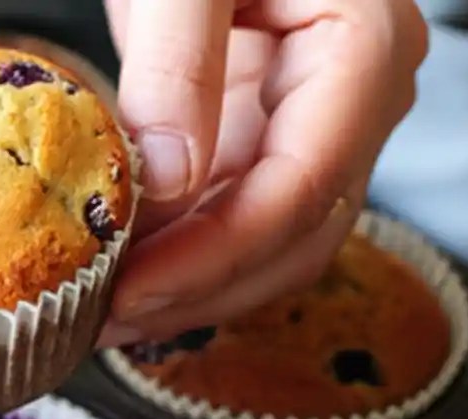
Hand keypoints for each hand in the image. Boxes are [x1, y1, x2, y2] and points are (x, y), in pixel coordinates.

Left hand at [99, 0, 427, 345]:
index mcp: (365, 48)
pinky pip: (238, 209)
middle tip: (103, 322)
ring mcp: (318, 118)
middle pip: (297, 234)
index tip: (131, 293)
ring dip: (191, 284)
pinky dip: (183, 248)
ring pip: (272, 239)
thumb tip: (166, 180)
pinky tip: (123, 264)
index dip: (217, 257)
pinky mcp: (268, 126)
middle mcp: (358, 98)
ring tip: (102, 308)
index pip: (303, 187)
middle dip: (201, 289)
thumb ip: (179, 59)